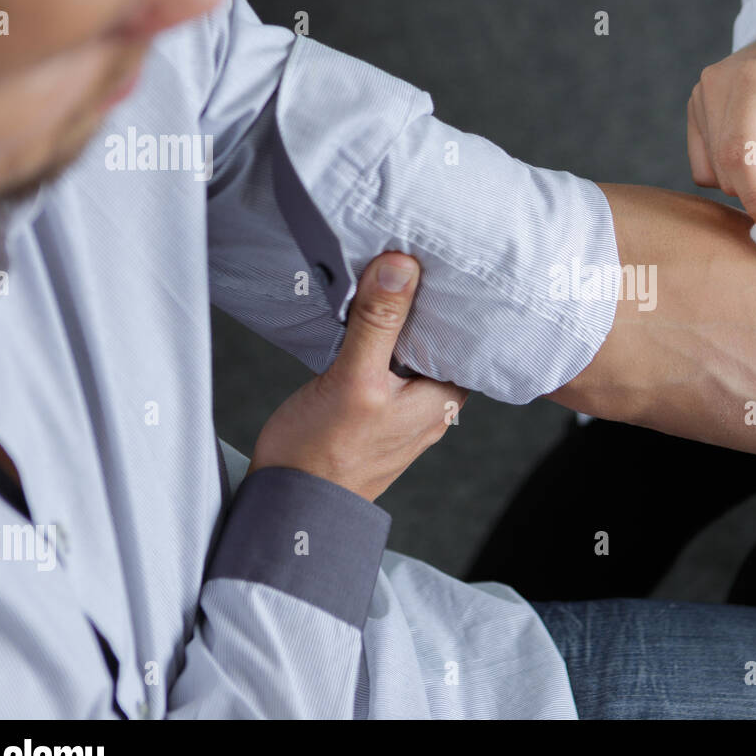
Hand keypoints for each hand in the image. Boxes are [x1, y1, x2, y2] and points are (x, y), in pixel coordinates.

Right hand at [249, 252, 467, 501]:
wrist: (287, 506)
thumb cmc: (322, 455)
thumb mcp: (354, 379)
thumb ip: (379, 323)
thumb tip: (402, 267)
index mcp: (445, 397)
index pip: (468, 334)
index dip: (461, 295)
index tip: (451, 253)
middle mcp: (434, 404)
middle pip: (440, 338)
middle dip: (430, 300)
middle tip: (420, 249)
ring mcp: (405, 407)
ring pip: (413, 348)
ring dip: (403, 317)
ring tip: (395, 270)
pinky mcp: (376, 407)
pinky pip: (389, 362)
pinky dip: (382, 337)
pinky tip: (368, 316)